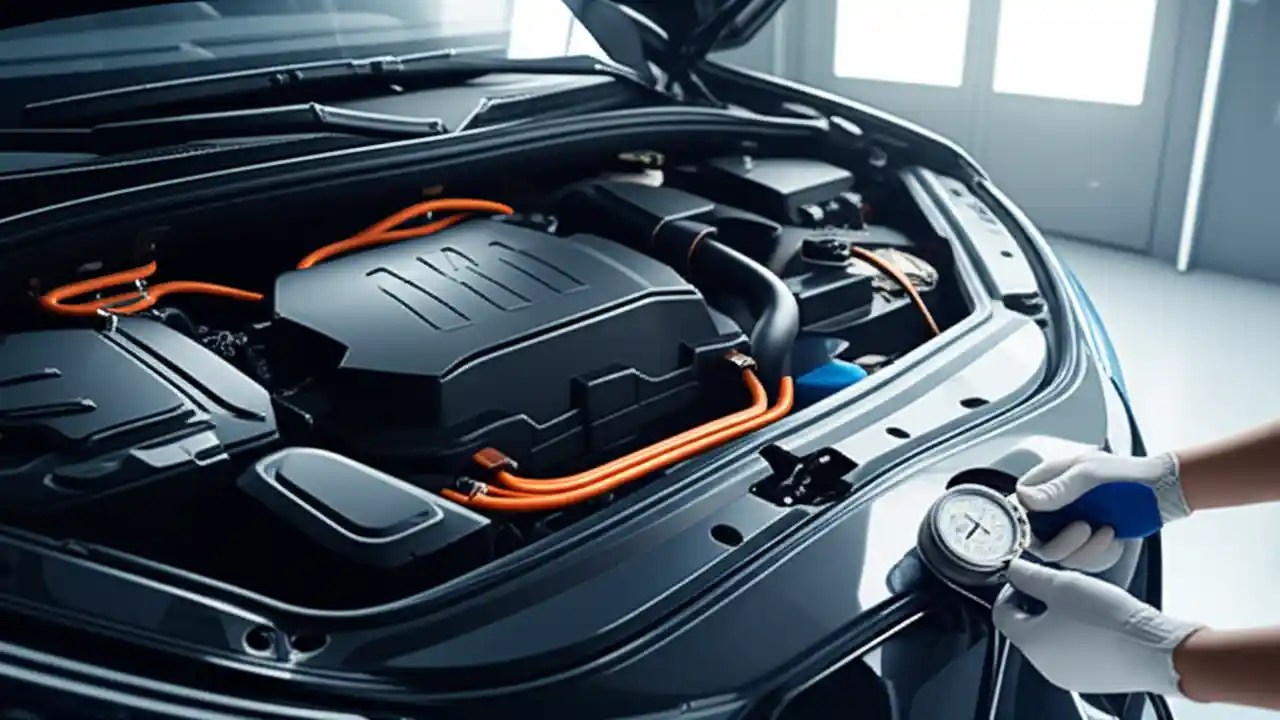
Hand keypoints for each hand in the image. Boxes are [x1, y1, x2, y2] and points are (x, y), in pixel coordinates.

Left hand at [993, 559, 1202, 696]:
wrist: (1157, 653)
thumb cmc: (1108, 621)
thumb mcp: (1063, 585)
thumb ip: (1030, 576)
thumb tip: (1013, 570)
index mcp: (1028, 643)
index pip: (1001, 613)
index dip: (1012, 590)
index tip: (1030, 577)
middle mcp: (1042, 665)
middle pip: (1026, 627)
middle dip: (1039, 604)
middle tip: (1061, 587)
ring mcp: (1068, 675)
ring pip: (1052, 639)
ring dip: (1060, 619)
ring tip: (1084, 603)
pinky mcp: (1092, 679)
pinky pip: (1075, 652)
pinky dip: (1080, 635)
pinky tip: (1100, 622)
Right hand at [1018, 450, 1187, 571]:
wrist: (1164, 492)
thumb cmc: (1130, 476)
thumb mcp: (1091, 475)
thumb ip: (1057, 488)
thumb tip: (1025, 498)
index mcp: (1050, 480)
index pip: (1018, 503)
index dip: (1024, 519)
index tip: (1037, 528)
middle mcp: (1055, 505)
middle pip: (1035, 538)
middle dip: (1061, 543)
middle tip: (1083, 529)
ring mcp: (1070, 525)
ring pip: (1058, 555)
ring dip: (1083, 551)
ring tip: (1104, 531)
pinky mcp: (1087, 543)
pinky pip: (1082, 562)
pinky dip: (1099, 555)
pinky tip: (1111, 537)